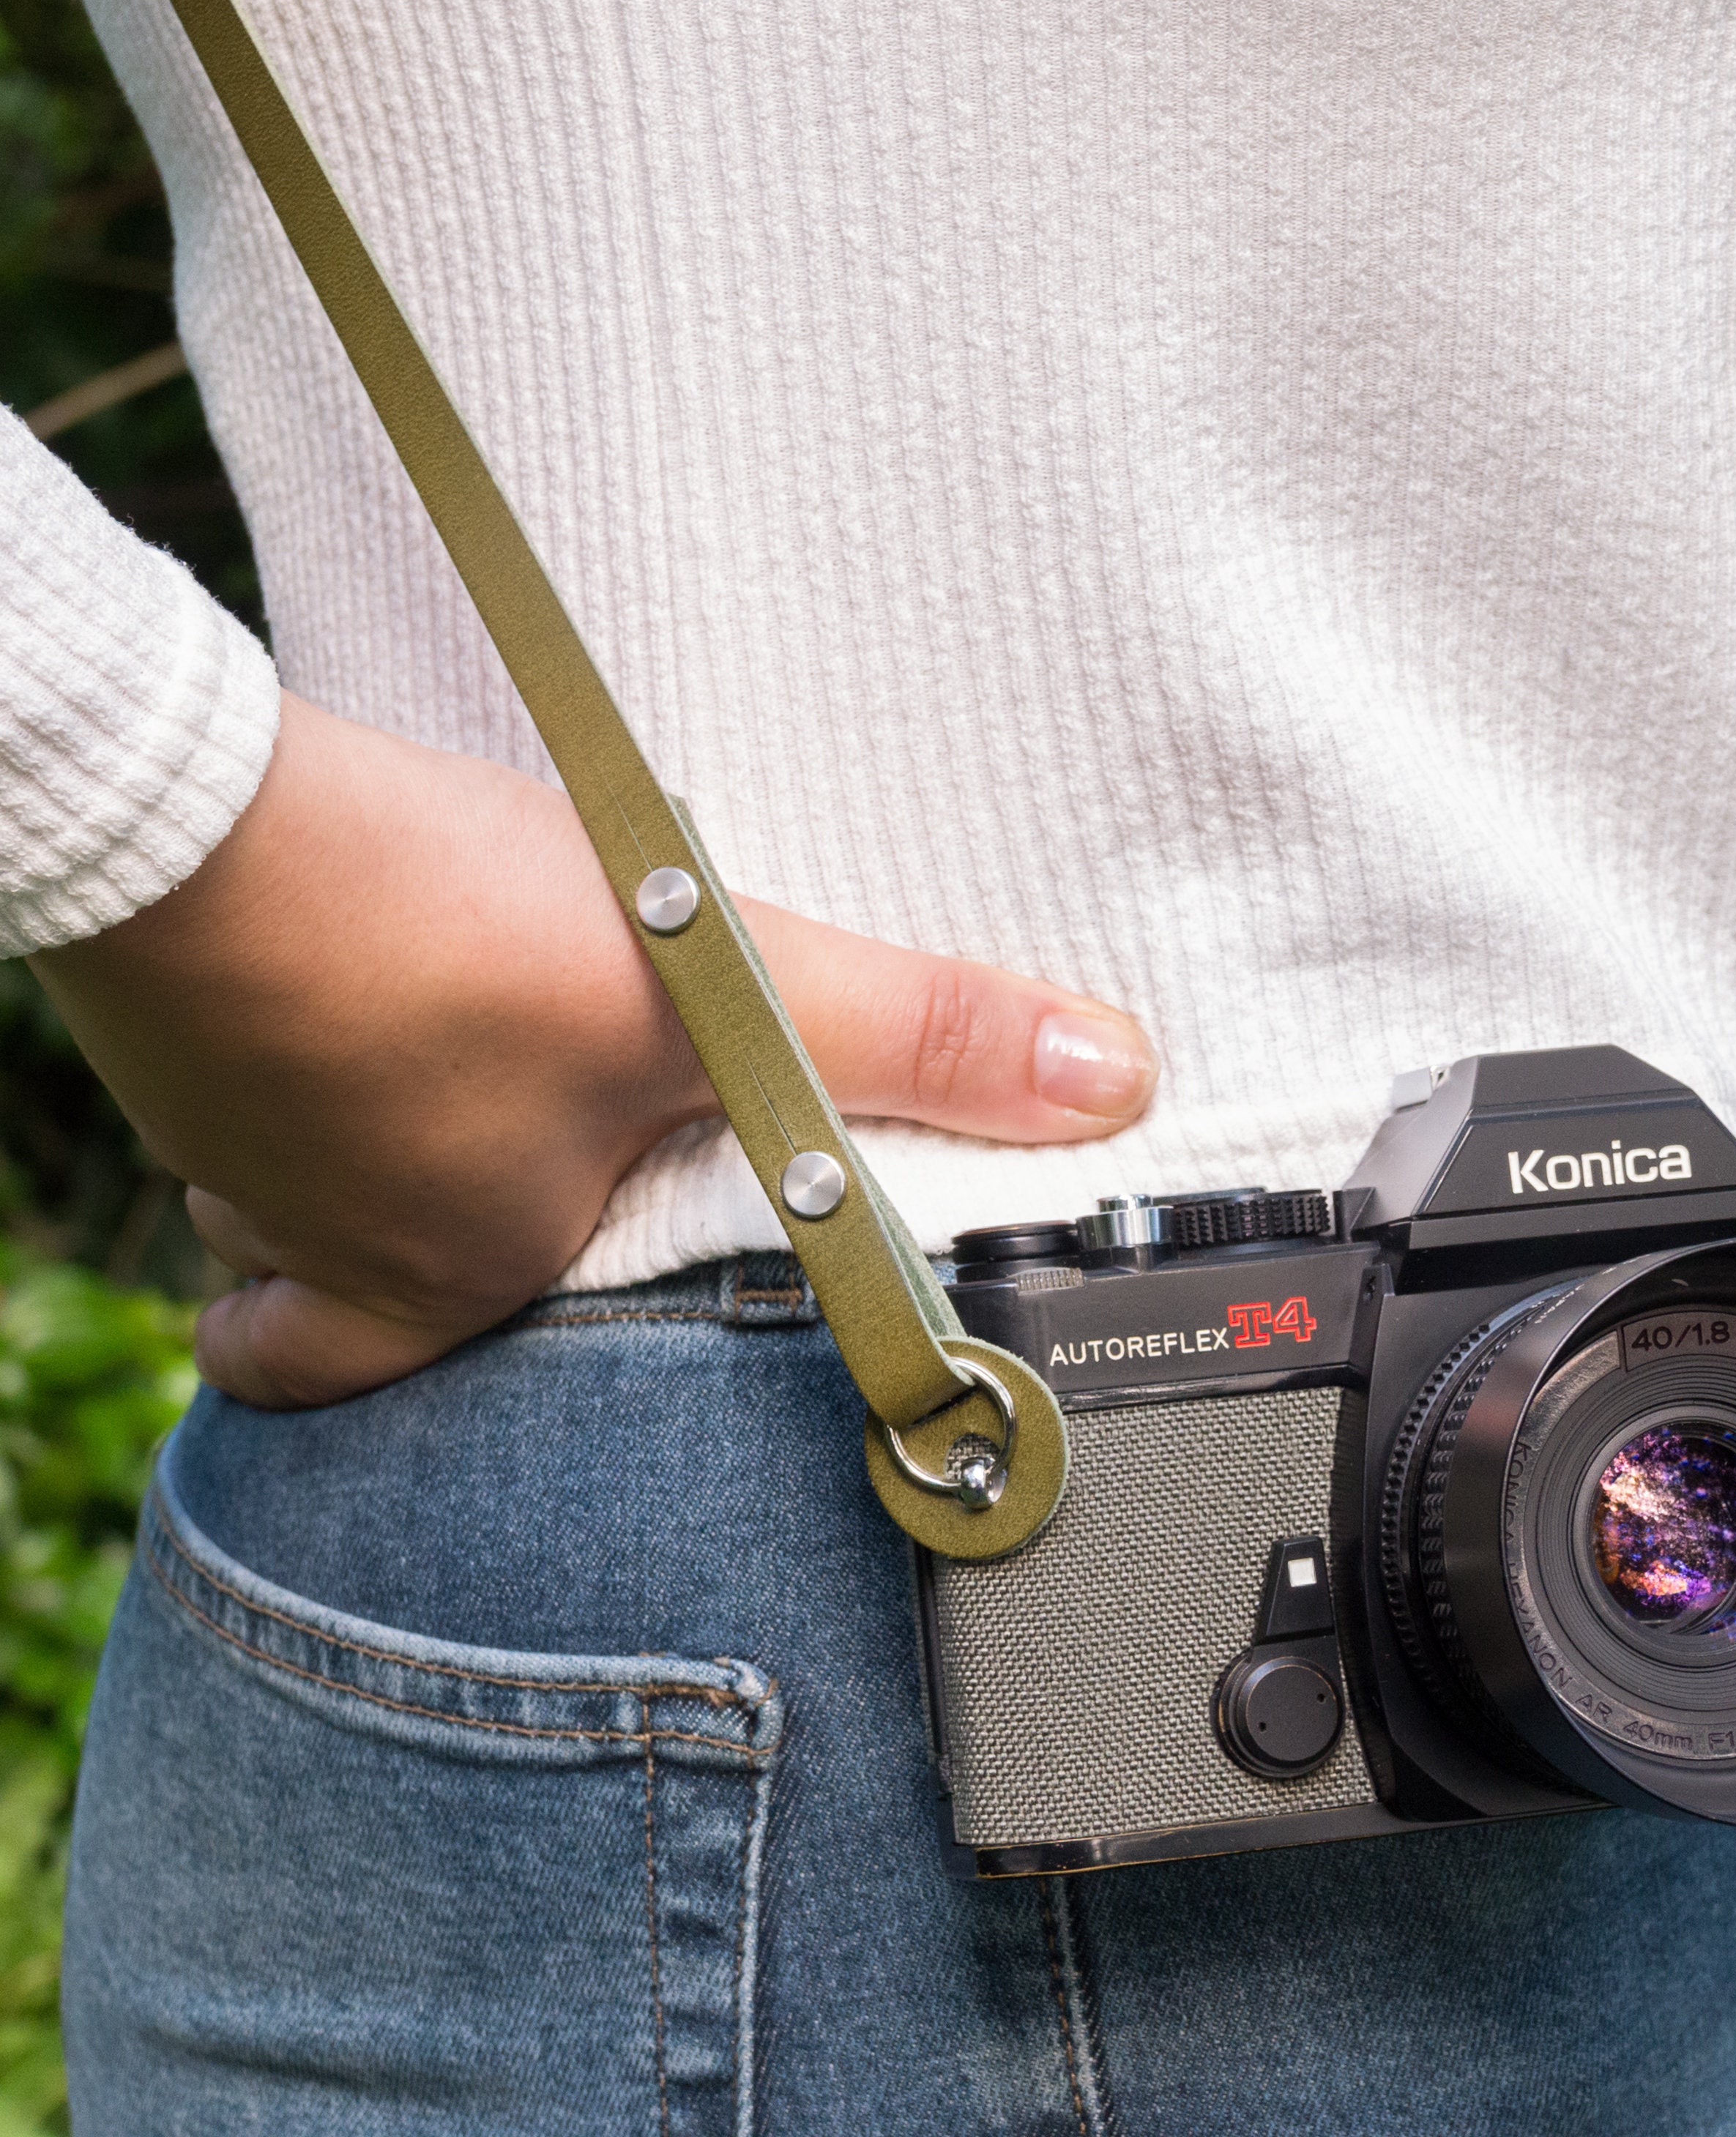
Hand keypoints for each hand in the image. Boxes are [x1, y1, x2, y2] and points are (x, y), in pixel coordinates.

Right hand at [29, 695, 1155, 1405]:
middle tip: (445, 1201)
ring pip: (259, 1181)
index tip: (451, 1337)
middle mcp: (303, 1225)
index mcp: (434, 1270)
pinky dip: (285, 1041)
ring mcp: (211, 1122)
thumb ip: (912, 1041)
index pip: (344, 1387)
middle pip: (303, 1296)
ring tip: (424, 1068)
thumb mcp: (723, 995)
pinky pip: (221, 1070)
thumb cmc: (454, 936)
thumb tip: (1111, 1081)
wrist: (198, 807)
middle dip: (364, 1271)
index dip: (383, 1373)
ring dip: (331, 1149)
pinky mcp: (165, 1014)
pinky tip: (351, 964)